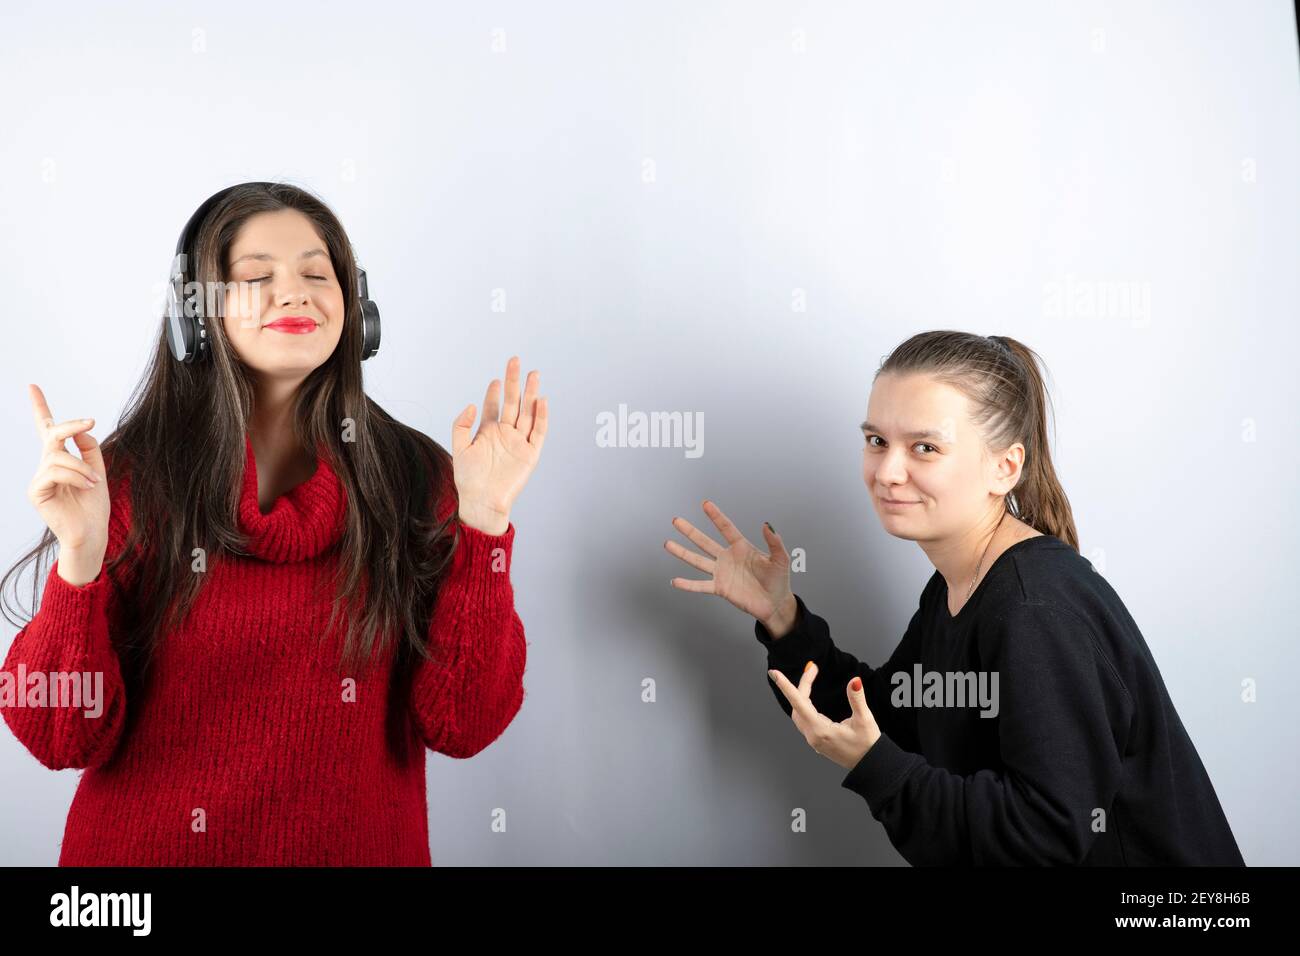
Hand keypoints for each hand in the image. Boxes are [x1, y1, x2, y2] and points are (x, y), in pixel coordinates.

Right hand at [26, 384, 109, 581]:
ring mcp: (39, 478)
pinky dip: (75, 475)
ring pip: (57, 455)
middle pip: (51, 435)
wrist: (92, 532)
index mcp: (60, 459)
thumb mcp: (98, 471)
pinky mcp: (36, 491)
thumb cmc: (94, 505)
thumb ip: (90, 449)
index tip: (32, 386)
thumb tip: (80, 430)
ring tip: (94, 481)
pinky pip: (54, 471)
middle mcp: (46, 466)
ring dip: (81, 466)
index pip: (47, 430)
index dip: (39, 407)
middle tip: (90, 421)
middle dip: (70, 425)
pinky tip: (87, 486)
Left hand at [451, 356, 547, 534]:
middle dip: (514, 382)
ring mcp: (519, 442)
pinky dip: (541, 417)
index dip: (495, 392)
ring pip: (527, 413)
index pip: (494, 406)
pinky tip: (541, 401)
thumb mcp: (459, 449)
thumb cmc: (468, 480)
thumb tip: (471, 406)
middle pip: (513, 403)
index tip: (495, 379)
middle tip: (515, 361)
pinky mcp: (530, 454)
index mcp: (488, 432)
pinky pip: (539, 432)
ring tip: (533, 375)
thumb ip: (461, 426)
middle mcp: (505, 434)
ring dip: (531, 394)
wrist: (482, 502)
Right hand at [665, 499, 794, 630]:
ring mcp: (722, 573)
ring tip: (668, 544)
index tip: (705, 504)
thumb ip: (774, 542)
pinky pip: (700, 585)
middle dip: (690, 531)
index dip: (716, 516)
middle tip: (676, 521)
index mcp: (741, 547)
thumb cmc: (779, 580)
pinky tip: (675, 581)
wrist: (775, 604)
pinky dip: (687, 584)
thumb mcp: (780, 559)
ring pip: (697, 561)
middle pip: (704, 542)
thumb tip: (767, 525)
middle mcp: (728, 558)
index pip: (726, 528)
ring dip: (682, 553)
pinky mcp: (720, 588)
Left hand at [767, 662, 881, 770]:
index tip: (775, 673)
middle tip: (812, 668)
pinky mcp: (817, 739)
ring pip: (799, 712)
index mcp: (821, 731)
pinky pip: (803, 718)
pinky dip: (803, 703)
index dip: (786, 686)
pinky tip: (808, 697)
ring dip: (801, 694)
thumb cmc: (868, 746)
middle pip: (798, 705)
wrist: (870, 766)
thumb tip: (855, 680)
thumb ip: (857, 699)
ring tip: (811, 677)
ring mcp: (813, 739)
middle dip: (802, 684)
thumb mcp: (865, 721)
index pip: (798, 703)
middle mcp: (813, 735)